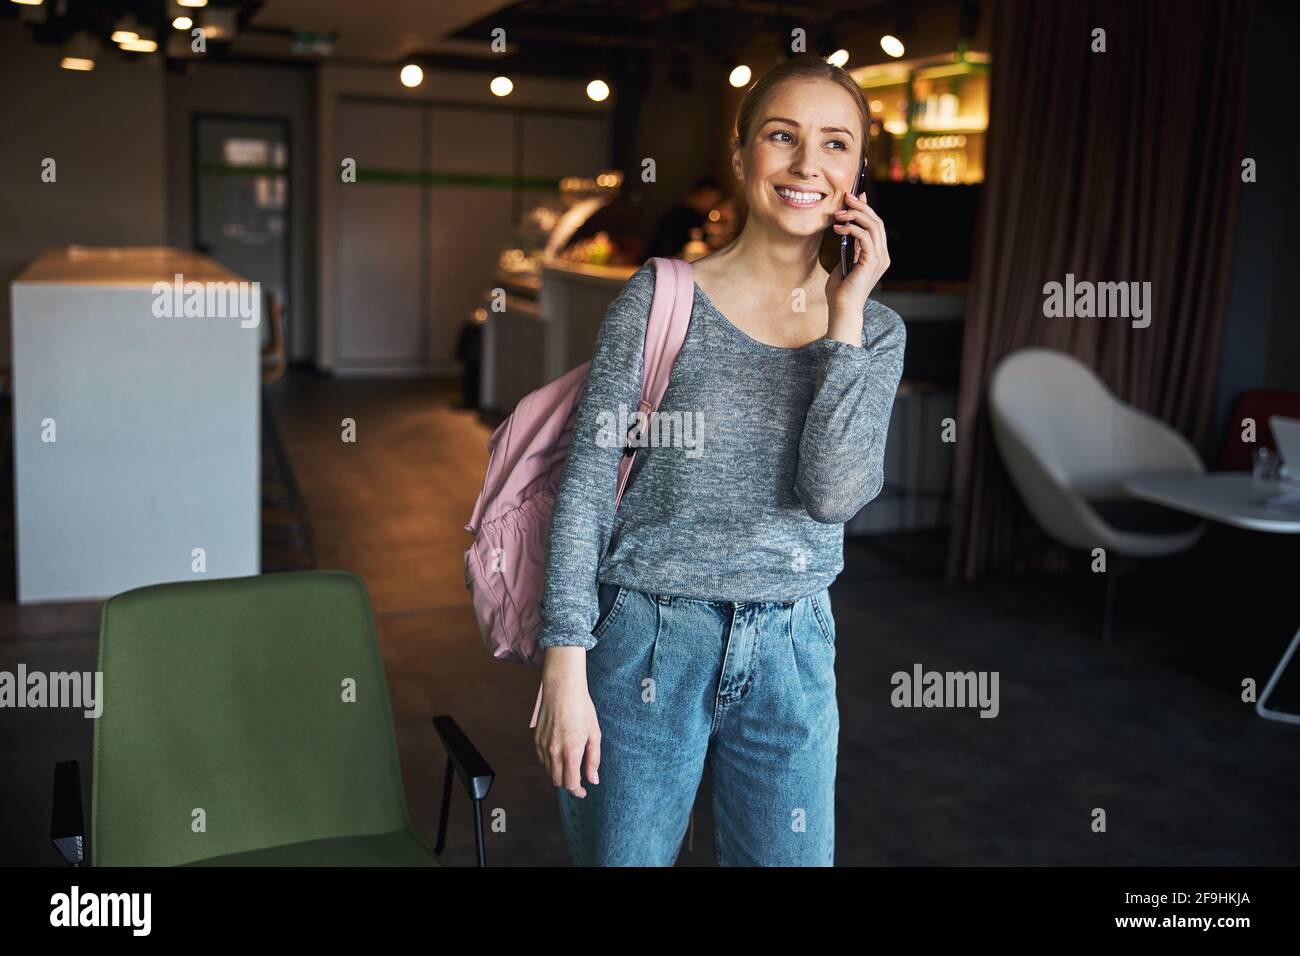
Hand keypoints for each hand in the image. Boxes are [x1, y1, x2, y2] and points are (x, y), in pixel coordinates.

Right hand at [535, 646, 600, 796]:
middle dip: (568, 785)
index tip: (583, 792)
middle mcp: (554, 752)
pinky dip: (550, 764)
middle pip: (558, 781)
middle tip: (578, 782)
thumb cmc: (582, 709)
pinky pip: (542, 760)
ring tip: (570, 768)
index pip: (570, 784)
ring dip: (559, 774)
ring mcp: (543, 746)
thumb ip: (593, 759)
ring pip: (549, 772)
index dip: (577, 792)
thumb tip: (593, 780)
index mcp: (571, 752)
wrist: (562, 689)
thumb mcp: (594, 734)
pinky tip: (560, 756)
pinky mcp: (537, 739)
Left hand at [825, 192, 889, 337]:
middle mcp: (882, 255)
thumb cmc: (840, 289)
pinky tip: (838, 228)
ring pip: (873, 226)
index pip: (876, 225)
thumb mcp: (844, 261)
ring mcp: (879, 259)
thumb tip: (846, 227)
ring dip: (855, 215)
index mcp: (878, 255)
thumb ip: (849, 246)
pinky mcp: (871, 262)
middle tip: (846, 197)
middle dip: (861, 206)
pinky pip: (864, 236)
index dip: (866, 208)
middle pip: (877, 222)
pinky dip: (851, 228)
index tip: (854, 196)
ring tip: (838, 213)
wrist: (842, 308)